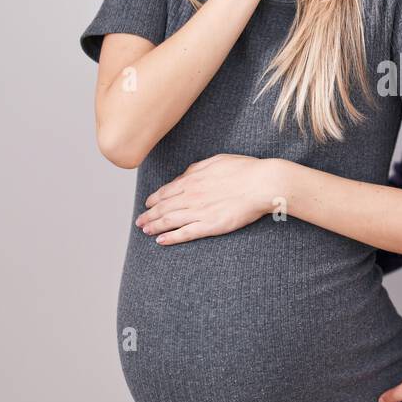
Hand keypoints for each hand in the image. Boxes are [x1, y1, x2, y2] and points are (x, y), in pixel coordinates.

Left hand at [136, 154, 283, 243]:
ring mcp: (199, 212)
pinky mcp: (210, 226)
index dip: (154, 200)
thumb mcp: (216, 161)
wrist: (262, 183)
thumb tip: (184, 176)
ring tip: (145, 231)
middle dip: (149, 215)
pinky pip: (185, 233)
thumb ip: (196, 169)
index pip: (166, 192)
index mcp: (192, 180)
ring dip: (154, 226)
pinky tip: (161, 241)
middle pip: (163, 208)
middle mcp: (191, 196)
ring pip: (169, 221)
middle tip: (140, 221)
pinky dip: (171, 238)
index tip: (148, 205)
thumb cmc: (244, 170)